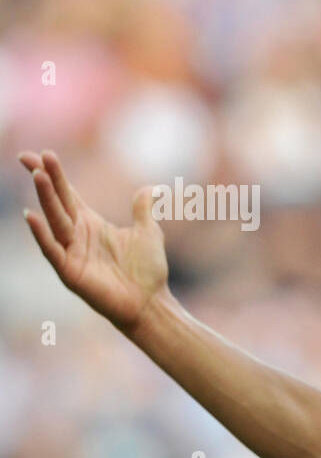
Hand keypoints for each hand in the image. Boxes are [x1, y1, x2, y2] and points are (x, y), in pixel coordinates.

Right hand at [19, 150, 171, 336]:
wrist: (151, 303)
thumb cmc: (148, 271)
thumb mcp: (148, 232)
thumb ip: (143, 209)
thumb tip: (151, 188)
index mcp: (91, 224)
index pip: (68, 194)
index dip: (54, 175)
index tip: (41, 154)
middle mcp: (77, 235)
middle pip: (57, 202)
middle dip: (46, 180)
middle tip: (33, 158)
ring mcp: (71, 253)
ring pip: (54, 220)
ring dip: (45, 198)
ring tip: (37, 175)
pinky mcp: (69, 271)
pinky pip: (52, 250)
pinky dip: (41, 234)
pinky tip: (31, 216)